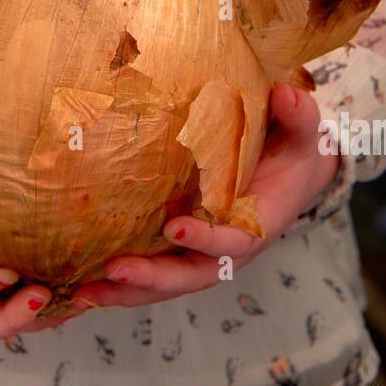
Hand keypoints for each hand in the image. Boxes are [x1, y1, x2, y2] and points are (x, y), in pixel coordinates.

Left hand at [69, 82, 339, 310]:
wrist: (293, 171)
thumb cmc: (295, 149)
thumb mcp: (305, 130)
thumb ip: (299, 114)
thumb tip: (286, 93)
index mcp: (259, 222)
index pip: (233, 240)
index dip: (206, 238)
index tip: (174, 227)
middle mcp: (229, 248)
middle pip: (191, 275)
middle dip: (153, 278)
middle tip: (114, 271)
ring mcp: (203, 253)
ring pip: (166, 283)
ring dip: (127, 291)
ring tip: (85, 293)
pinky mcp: (181, 250)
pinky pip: (153, 272)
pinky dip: (120, 284)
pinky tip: (81, 286)